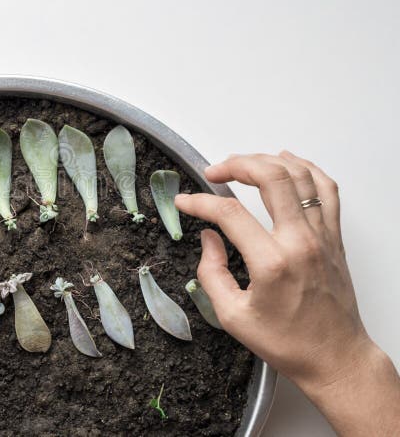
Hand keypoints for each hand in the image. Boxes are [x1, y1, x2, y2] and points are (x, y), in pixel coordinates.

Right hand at [175, 152, 399, 435]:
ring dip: (268, 160)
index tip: (184, 201)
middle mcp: (301, 242)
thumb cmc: (286, 342)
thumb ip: (211, 273)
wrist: (335, 358)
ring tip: (244, 163)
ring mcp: (322, 236)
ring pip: (300, 176)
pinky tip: (288, 163)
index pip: (230, 213)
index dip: (200, 201)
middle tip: (214, 171)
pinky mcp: (335, 238)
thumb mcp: (232, 317)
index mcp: (272, 263)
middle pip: (271, 178)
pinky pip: (326, 189)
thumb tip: (208, 238)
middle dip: (237, 164)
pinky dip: (306, 168)